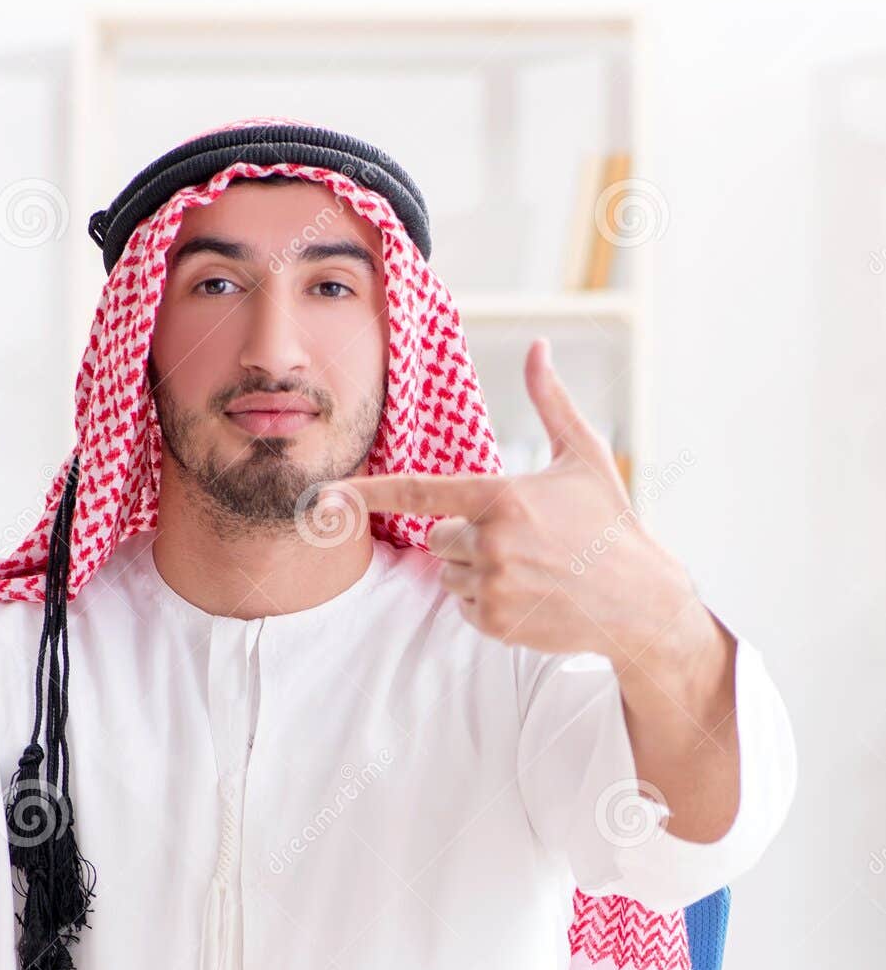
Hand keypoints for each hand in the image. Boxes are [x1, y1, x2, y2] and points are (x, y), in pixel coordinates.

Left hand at [331, 338, 707, 670]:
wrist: (640, 601)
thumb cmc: (610, 524)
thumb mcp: (584, 457)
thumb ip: (550, 402)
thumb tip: (538, 348)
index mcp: (502, 496)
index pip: (418, 494)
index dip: (370, 494)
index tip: (329, 496)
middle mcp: (490, 541)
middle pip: (437, 538)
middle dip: (467, 537)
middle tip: (522, 540)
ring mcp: (491, 585)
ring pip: (448, 573)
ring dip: (477, 571)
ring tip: (529, 568)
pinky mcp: (493, 621)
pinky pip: (462, 606)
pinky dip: (487, 601)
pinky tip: (529, 594)